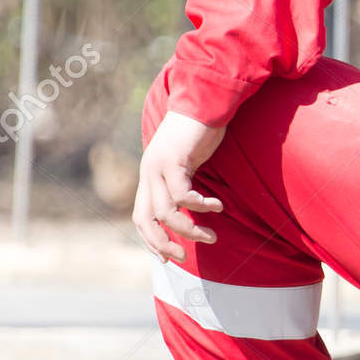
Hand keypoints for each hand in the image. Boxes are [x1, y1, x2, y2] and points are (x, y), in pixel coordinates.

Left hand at [134, 111, 225, 263]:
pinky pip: (183, 194)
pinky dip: (201, 205)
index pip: (141, 217)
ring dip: (189, 229)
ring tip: (212, 236)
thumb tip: (192, 207)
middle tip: (184, 257)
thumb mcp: (189, 163)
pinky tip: (218, 206)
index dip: (151, 240)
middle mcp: (149, 173)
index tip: (169, 257)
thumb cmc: (200, 132)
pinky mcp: (174, 159)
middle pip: (146, 220)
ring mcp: (158, 166)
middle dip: (163, 244)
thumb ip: (183, 182)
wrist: (203, 101)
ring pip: (167, 212)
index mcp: (150, 176)